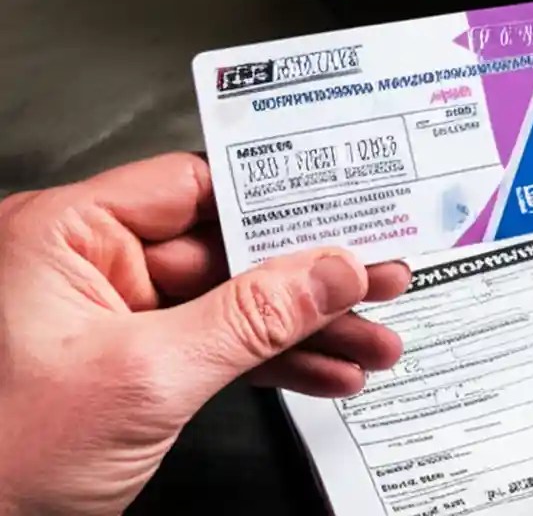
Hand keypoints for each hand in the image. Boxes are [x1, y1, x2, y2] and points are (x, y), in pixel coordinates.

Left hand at [0, 153, 410, 514]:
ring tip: (372, 339)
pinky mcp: (132, 366)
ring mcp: (112, 319)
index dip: (277, 200)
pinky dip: (274, 364)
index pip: (193, 188)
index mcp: (63, 235)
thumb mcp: (146, 378)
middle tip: (378, 278)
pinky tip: (327, 372)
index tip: (346, 208)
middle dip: (311, 280)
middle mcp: (86, 266)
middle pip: (227, 252)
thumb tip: (329, 271)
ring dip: (307, 329)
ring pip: (233, 306)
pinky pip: (219, 349)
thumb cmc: (2, 460)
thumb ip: (251, 318)